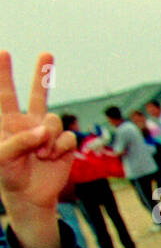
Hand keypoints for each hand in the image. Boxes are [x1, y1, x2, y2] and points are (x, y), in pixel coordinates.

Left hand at [0, 52, 76, 216]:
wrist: (30, 195)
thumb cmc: (8, 175)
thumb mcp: (3, 156)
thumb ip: (20, 141)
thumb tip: (44, 132)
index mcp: (8, 122)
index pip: (4, 94)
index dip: (2, 73)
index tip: (3, 52)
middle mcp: (29, 123)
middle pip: (37, 94)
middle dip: (41, 74)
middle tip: (46, 53)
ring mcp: (48, 133)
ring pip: (54, 120)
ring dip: (49, 138)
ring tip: (41, 154)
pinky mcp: (64, 145)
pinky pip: (67, 137)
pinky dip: (60, 148)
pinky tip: (52, 158)